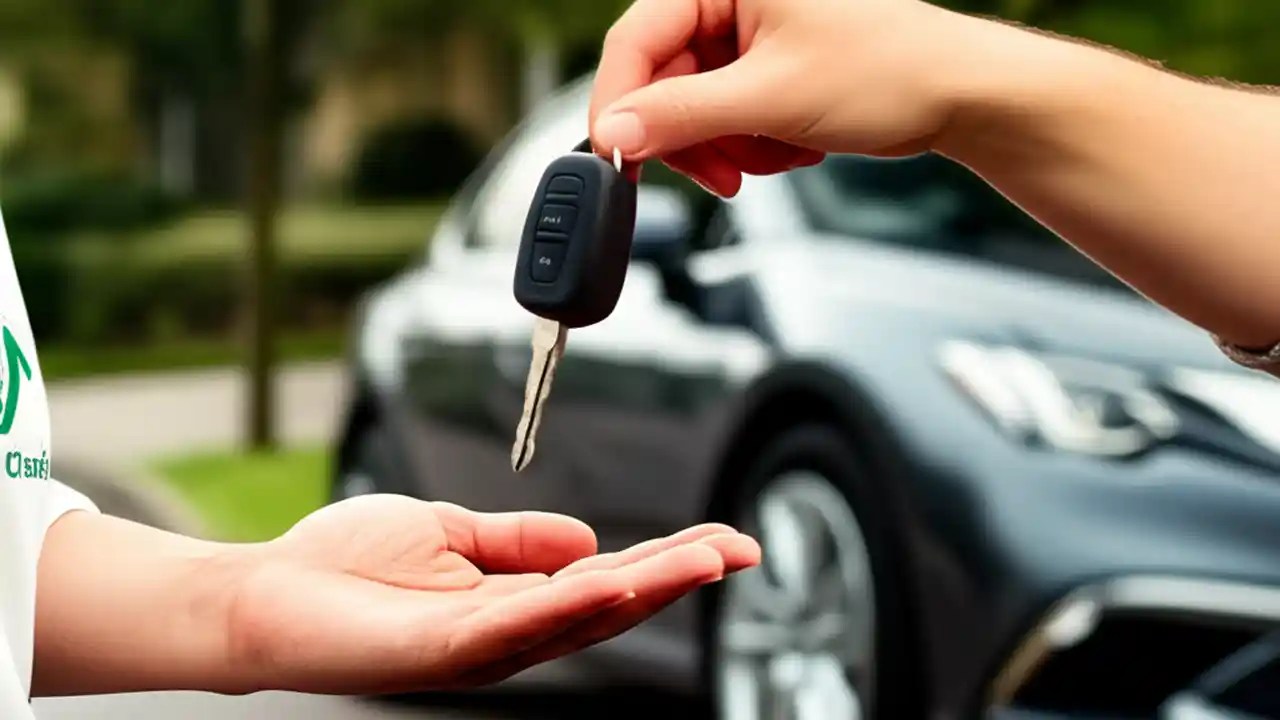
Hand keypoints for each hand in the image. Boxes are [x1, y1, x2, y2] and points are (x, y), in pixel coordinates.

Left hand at [226, 495, 759, 694]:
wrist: (264, 597)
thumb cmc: (343, 566)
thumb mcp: (449, 532)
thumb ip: (517, 539)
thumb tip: (586, 539)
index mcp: (511, 601)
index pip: (604, 579)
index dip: (665, 560)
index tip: (720, 539)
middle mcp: (506, 633)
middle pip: (608, 604)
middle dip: (677, 576)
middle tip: (738, 548)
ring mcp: (477, 648)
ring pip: (577, 619)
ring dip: (645, 590)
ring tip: (702, 560)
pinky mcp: (439, 652)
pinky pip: (513, 628)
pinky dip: (566, 605)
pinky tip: (611, 583)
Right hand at [590, 0, 969, 195]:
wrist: (960, 96)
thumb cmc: (889, 69)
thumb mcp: (770, 96)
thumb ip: (680, 114)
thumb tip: (613, 132)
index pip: (636, 37)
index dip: (622, 102)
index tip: (617, 154)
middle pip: (663, 79)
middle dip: (694, 135)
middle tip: (722, 171)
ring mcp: (752, 34)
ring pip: (694, 107)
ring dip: (730, 145)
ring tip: (779, 149)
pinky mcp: (768, 68)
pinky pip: (727, 117)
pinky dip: (754, 143)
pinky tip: (794, 143)